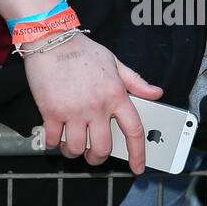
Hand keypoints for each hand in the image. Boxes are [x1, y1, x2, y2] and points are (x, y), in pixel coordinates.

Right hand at [24, 34, 162, 174]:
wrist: (50, 38)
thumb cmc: (80, 49)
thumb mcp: (114, 62)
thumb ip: (135, 81)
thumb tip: (156, 93)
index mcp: (116, 94)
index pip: (134, 130)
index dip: (138, 153)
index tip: (137, 167)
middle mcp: (97, 105)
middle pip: (103, 147)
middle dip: (98, 157)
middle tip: (94, 154)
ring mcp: (73, 110)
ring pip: (77, 148)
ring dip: (74, 152)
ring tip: (72, 146)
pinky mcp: (51, 111)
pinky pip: (53, 139)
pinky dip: (53, 143)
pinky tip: (54, 138)